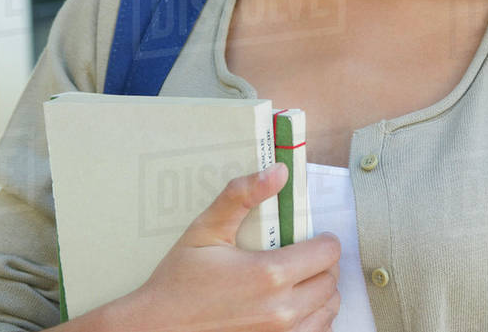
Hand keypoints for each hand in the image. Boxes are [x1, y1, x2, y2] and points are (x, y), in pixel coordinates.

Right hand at [108, 164, 342, 331]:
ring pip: (329, 308)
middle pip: (331, 279)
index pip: (329, 251)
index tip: (309, 236)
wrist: (156, 328)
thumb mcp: (206, 229)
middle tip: (301, 255)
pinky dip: (314, 317)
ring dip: (321, 291)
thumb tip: (278, 170)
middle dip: (321, 263)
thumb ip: (241, 195)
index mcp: (270, 275)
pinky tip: (294, 305)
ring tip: (299, 279)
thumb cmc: (179, 280)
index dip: (322, 239)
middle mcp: (281, 310)